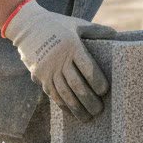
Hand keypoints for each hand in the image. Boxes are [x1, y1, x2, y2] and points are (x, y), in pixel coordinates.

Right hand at [3, 0, 116, 119]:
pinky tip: (72, 112)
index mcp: (72, 46)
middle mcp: (60, 59)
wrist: (27, 26)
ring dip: (77, 108)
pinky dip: (63, 105)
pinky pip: (52, 94)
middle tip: (99, 110)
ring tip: (88, 118)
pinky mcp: (40, 76)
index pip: (88, 68)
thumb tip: (116, 34)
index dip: (97, 81)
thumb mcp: (77, 24)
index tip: (105, 91)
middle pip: (77, 85)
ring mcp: (48, 69)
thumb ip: (96, 31)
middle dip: (89, 100)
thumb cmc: (57, 25)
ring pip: (64, 93)